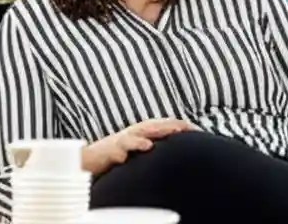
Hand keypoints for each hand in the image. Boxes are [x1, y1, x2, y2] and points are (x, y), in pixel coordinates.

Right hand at [82, 118, 196, 175]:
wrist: (88, 160)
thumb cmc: (114, 156)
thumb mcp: (137, 150)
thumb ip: (152, 146)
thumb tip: (172, 151)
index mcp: (142, 132)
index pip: (165, 125)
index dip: (181, 126)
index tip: (199, 130)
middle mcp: (134, 132)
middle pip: (157, 125)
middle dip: (174, 126)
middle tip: (190, 128)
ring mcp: (122, 140)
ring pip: (142, 132)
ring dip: (158, 131)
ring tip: (173, 132)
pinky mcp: (111, 150)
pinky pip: (124, 147)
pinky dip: (135, 145)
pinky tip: (146, 146)